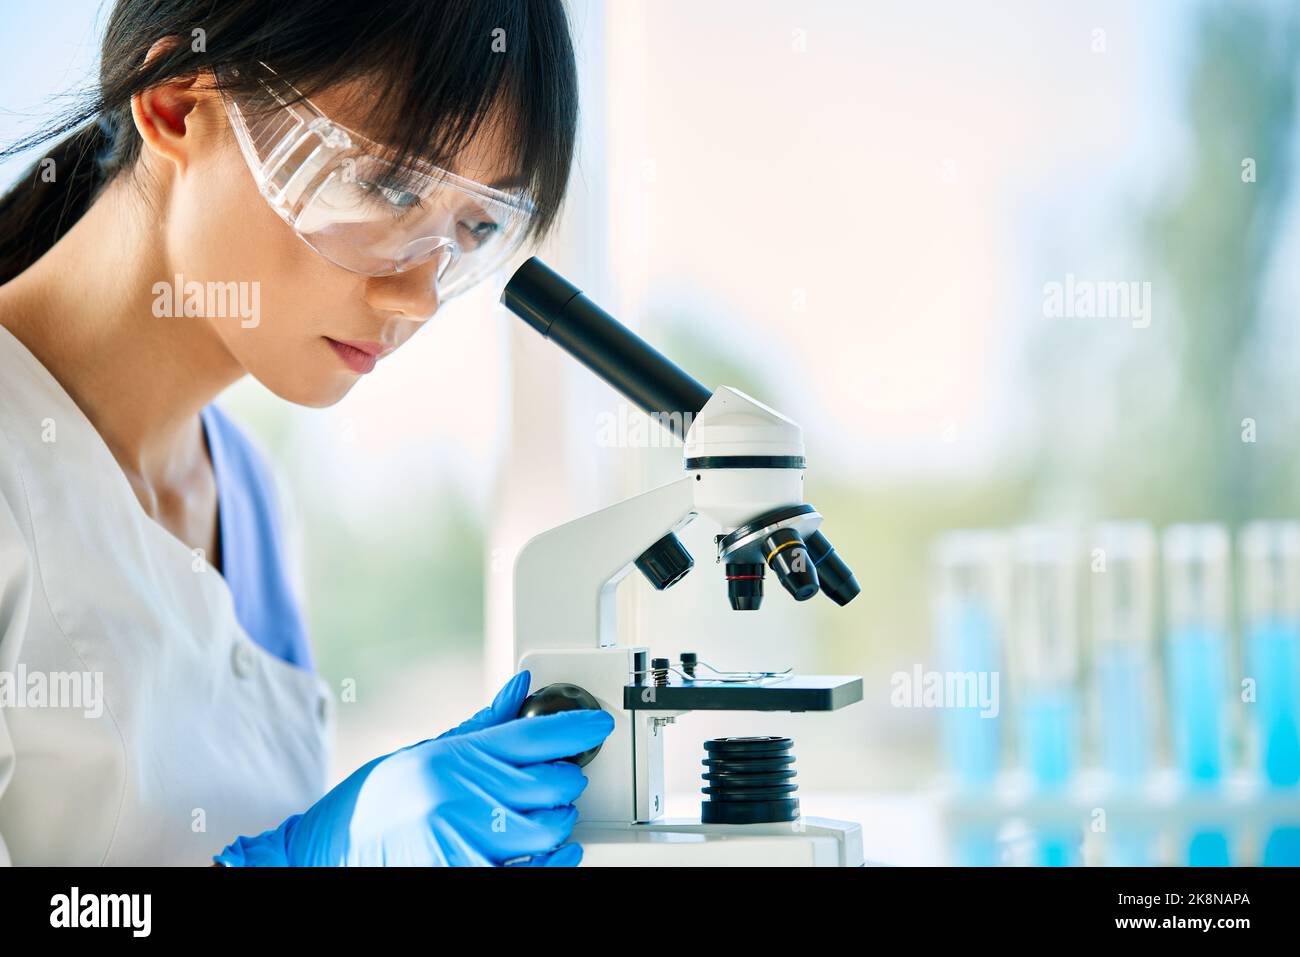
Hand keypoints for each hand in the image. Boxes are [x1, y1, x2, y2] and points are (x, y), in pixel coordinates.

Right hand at [215, 671, 613, 865]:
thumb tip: (520, 687)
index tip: (597, 723)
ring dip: (558, 822)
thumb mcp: (426, 751)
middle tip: (560, 778)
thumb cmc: (376, 802)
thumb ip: (481, 726)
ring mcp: (466, 839)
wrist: (328, 849)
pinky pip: (535, 871)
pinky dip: (555, 862)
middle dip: (565, 780)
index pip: (533, 734)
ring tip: (544, 816)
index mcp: (455, 758)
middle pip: (552, 783)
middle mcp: (462, 796)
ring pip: (550, 828)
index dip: (575, 727)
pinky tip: (556, 851)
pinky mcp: (465, 872)